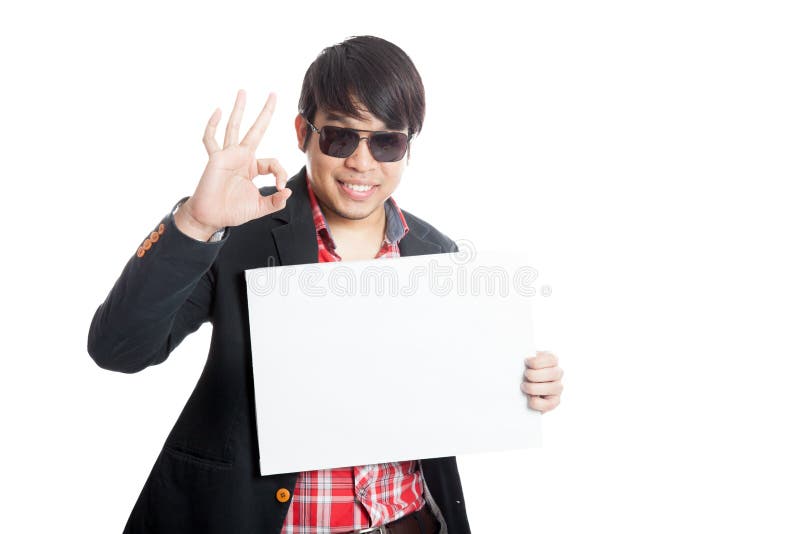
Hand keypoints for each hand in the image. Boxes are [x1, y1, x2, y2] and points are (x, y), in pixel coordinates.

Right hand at [175, 90, 291, 240]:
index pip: (273, 162)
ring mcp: (228, 156)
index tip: (280, 187)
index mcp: (253, 168)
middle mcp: (241, 157)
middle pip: (256, 130)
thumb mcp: (259, 208)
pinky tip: (218, 111)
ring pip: (234, 127)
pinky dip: (213, 125)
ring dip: (239, 109)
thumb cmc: (232, 211)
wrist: (210, 217)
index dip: (281, 173)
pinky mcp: (215, 159)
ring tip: (243, 92)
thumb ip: (275, 202)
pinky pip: (211, 139)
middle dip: (265, 112)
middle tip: (273, 94)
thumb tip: (287, 192)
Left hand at [521, 351, 562, 412]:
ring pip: (553, 388)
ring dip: (534, 388)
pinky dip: (537, 402)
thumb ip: (523, 359)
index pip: (551, 359)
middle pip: (553, 373)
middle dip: (534, 375)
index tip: (526, 362)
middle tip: (525, 376)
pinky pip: (550, 404)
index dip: (537, 361)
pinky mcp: (554, 401)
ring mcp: (557, 387)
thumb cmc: (521, 370)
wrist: (519, 387)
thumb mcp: (522, 362)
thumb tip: (517, 358)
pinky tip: (529, 398)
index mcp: (551, 360)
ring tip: (524, 387)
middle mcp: (557, 373)